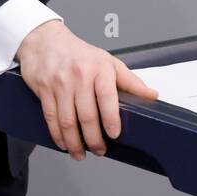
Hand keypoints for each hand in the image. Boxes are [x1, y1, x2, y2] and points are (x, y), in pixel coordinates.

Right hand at [16, 20, 157, 160]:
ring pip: (67, 121)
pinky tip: (64, 144)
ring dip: (75, 142)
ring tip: (81, 153)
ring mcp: (60, 84)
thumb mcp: (108, 62)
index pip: (107, 96)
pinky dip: (58, 135)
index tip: (114, 134)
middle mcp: (79, 76)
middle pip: (87, 115)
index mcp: (99, 68)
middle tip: (100, 150)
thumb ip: (130, 81)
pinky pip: (51, 118)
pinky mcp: (44, 91)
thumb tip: (152, 96)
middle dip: (94, 139)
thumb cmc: (80, 53)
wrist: (45, 41)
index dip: (111, 118)